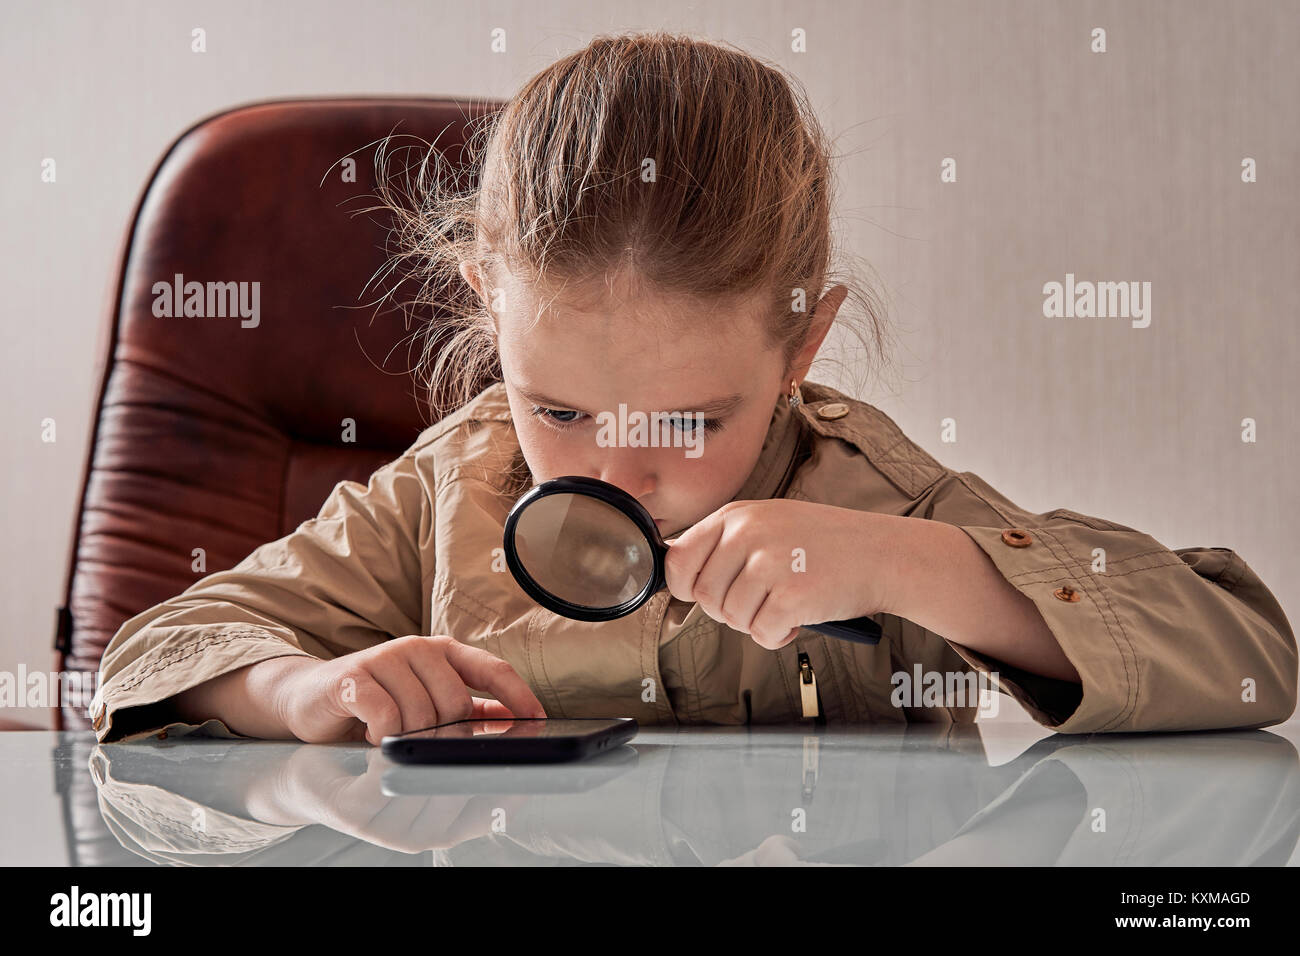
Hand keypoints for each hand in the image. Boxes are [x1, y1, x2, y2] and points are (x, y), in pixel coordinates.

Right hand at [275, 635, 546, 744]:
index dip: (519, 695)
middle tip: (423, 741)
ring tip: (392, 737)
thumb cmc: (376, 703)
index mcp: (443, 652)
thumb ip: (470, 708)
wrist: (308, 701)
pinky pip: (386, 716)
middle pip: (457, 702)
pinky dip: (384, 736)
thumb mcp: (428, 701)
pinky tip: (373, 736)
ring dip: (410, 738)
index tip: (538, 719)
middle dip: (446, 733)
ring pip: (422, 713)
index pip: (493, 669)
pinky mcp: (353, 676)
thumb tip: (515, 719)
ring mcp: (384, 658)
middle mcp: (417, 648)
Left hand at [663, 499, 903, 649]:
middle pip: (705, 596)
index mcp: (737, 516)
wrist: (883, 554)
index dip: (685, 586)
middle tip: (761, 601)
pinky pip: (761, 634)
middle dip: (728, 610)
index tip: (703, 594)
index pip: (678, 558)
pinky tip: (797, 618)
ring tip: (785, 603)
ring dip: (756, 623)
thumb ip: (726, 543)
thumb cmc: (826, 543)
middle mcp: (748, 535)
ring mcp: (770, 564)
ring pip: (731, 619)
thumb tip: (679, 572)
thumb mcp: (769, 522)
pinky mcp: (791, 596)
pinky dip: (777, 636)